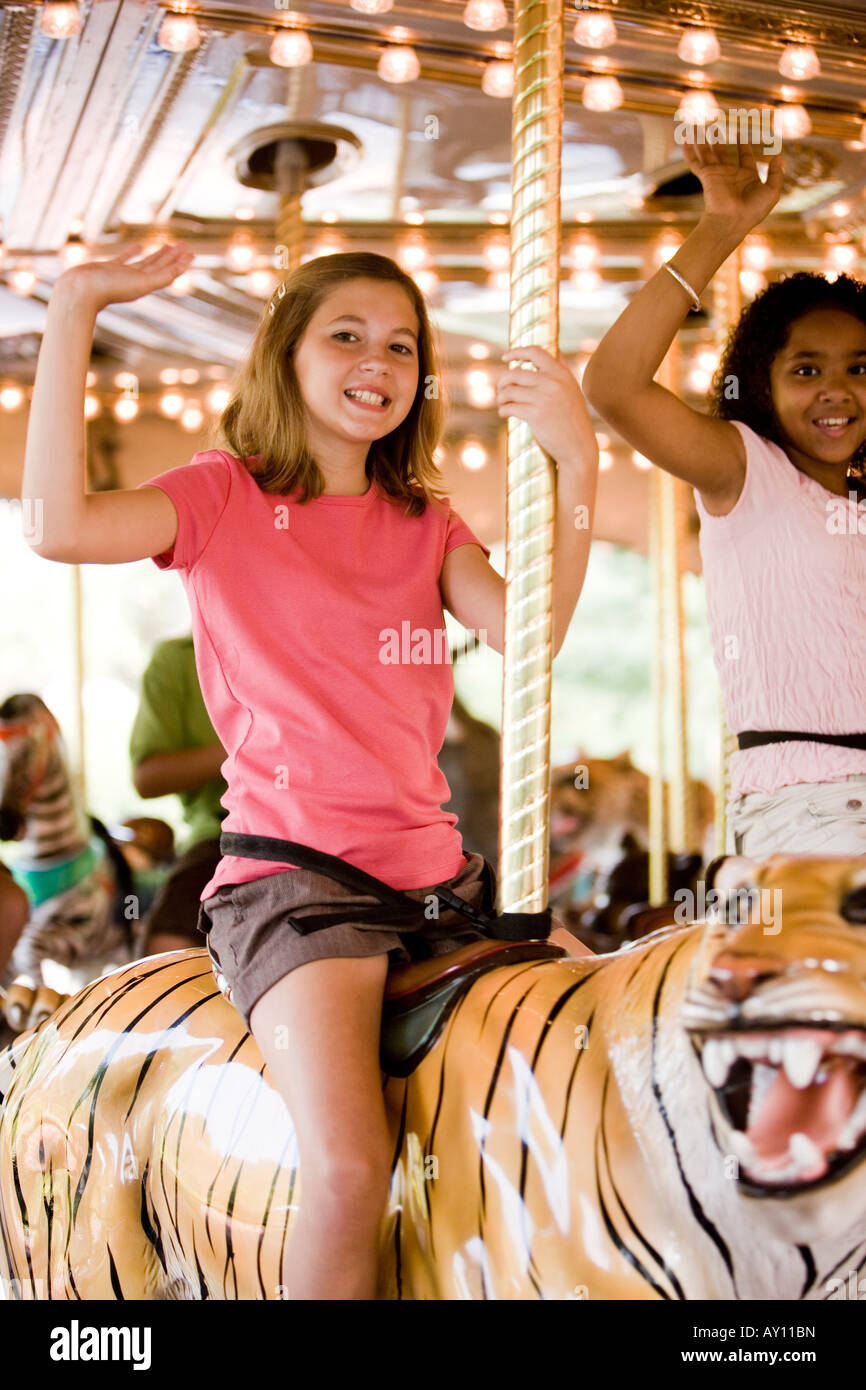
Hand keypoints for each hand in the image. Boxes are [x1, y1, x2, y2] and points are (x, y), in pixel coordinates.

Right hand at [55, 241, 194, 311]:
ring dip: (157, 254)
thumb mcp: (139, 282)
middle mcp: (137, 280)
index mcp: (146, 285)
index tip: (192, 254)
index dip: (181, 263)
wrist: (79, 291)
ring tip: (167, 245)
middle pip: (160, 266)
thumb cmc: (108, 288)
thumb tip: (181, 270)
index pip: (168, 272)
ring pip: (145, 262)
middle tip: (184, 245)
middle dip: (173, 256)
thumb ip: (161, 277)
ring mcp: (123, 274)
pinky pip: (125, 258)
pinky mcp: (109, 268)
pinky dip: (133, 252)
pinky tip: (139, 246)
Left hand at [497, 345, 596, 472]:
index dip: (516, 352)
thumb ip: (562, 371)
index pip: (536, 352)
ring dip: (501, 397)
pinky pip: (510, 407)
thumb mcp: (572, 390)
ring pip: (510, 390)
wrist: (579, 447)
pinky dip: (503, 410)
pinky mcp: (535, 415)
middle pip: (516, 373)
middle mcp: (553, 383)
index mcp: (562, 374)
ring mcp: (544, 398)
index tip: (505, 357)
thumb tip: (554, 352)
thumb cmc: (573, 420)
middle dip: (503, 381)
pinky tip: (504, 414)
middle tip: (501, 390)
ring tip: (502, 403)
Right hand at [682, 137, 783, 234]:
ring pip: (707, 153)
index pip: (744, 156)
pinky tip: (684, 140)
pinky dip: (689, 151)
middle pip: (722, 152)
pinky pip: (696, 162)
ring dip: (701, 140)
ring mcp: (717, 175)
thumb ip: (776, 174)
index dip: (743, 145)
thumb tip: (780, 157)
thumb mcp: (772, 191)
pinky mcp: (707, 177)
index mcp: (746, 177)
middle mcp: (730, 174)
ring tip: (696, 125)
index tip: (740, 132)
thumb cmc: (753, 210)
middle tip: (715, 127)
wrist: (732, 221)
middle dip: (718, 139)